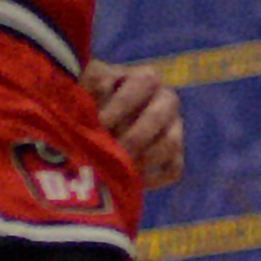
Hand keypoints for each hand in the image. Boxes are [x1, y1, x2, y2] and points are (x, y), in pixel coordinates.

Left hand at [83, 60, 185, 190]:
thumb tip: (99, 92)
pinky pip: (173, 168)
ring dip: (143, 158)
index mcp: (146, 79)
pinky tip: (128, 181)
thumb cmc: (88, 99)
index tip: (100, 122)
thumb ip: (90, 86)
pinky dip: (153, 178)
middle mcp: (166, 100)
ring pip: (170, 143)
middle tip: (111, 152)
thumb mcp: (85, 86)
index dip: (121, 104)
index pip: (144, 84)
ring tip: (118, 167)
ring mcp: (174, 128)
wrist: (96, 122)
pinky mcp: (174, 154)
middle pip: (158, 116)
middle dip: (133, 137)